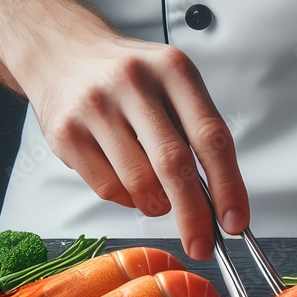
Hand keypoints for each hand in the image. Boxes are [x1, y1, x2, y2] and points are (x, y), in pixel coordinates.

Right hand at [0, 0, 248, 260]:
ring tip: (157, 197)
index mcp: (173, 69)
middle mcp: (134, 83)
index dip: (228, 186)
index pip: (211, 137)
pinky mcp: (67, 133)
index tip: (235, 222)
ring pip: (139, 184)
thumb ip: (197, 134)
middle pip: (174, 165)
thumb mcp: (172, 84)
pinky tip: (126, 180)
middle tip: (202, 244)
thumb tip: (221, 203)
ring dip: (156, 205)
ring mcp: (96, 107)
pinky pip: (108, 189)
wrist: (61, 51)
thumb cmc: (127, 77)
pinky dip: (126, 199)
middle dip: (193, 215)